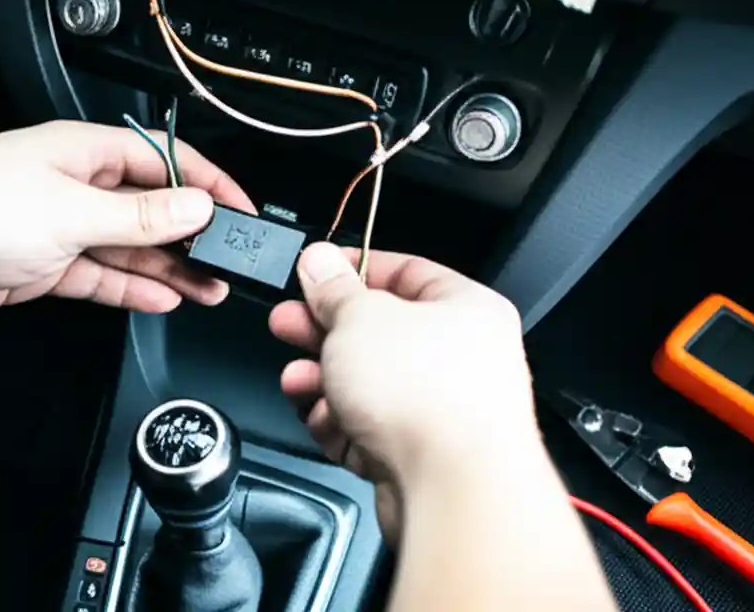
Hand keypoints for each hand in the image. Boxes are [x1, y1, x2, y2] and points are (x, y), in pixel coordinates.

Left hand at [0, 120, 253, 319]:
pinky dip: (129, 288)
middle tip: (232, 264)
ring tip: (210, 288)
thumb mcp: (68, 212)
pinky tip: (161, 297)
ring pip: (127, 247)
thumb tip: (196, 206)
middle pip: (150, 208)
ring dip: (168, 268)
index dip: (209, 187)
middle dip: (193, 235)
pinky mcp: (37, 266)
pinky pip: (98, 275)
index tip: (244, 215)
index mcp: (83, 152)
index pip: (166, 162)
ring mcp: (54, 227)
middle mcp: (71, 186)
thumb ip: (138, 215)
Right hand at [268, 243, 536, 540]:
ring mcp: (442, 410)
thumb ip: (334, 288)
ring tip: (298, 382)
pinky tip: (326, 423)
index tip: (312, 274)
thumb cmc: (429, 399)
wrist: (451, 490)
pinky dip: (341, 426)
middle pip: (377, 332)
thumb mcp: (360, 318)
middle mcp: (461, 358)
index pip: (405, 273)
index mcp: (465, 309)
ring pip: (367, 385)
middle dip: (323, 332)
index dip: (352, 270)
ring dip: (323, 383)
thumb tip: (320, 262)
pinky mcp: (419, 454)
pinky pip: (369, 429)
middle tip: (288, 325)